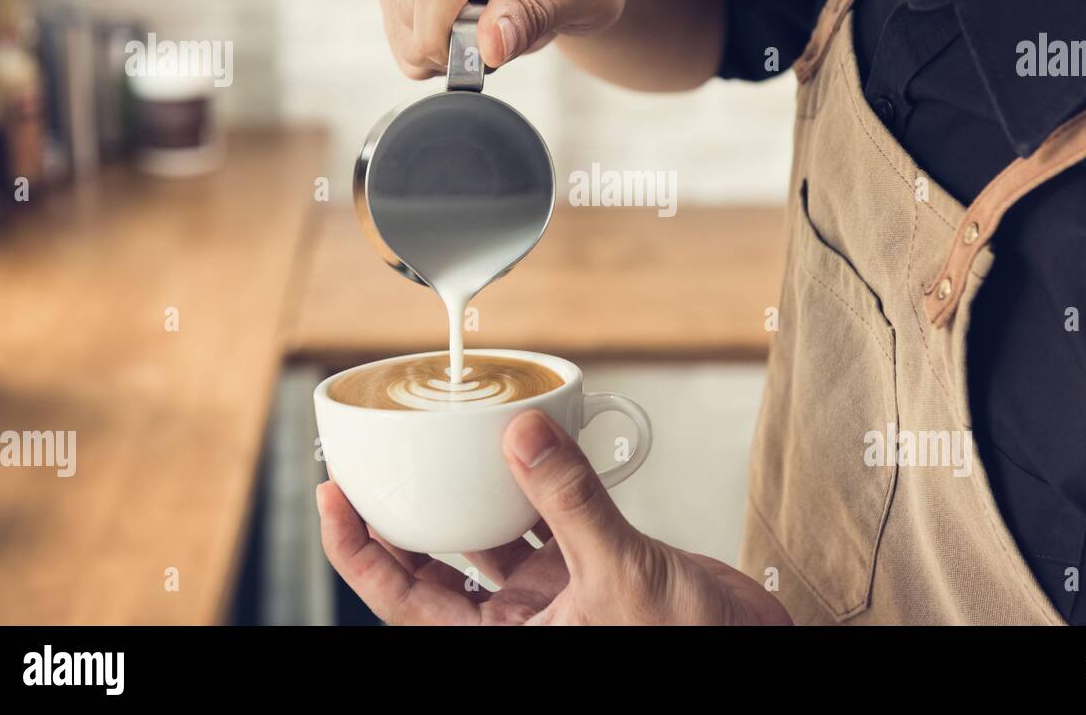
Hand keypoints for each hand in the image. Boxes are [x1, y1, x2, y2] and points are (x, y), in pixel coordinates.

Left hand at [317, 409, 791, 624]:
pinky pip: (541, 525)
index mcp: (503, 644)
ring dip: (464, 499)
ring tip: (438, 450)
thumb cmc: (690, 646)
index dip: (358, 552)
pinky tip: (523, 450)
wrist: (751, 646)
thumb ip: (569, 501)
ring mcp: (550, 600)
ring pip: (484, 545)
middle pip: (431, 572)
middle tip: (375, 466)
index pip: (402, 600)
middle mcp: (516, 625)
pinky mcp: (586, 574)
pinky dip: (531, 488)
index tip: (334, 498)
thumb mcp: (621, 572)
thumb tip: (520, 437)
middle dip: (401, 522)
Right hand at [373, 0, 626, 79]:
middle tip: (497, 52)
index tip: (472, 66)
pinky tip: (461, 33)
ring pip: (398, 3)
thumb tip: (487, 46)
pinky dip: (420, 40)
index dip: (444, 30)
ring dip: (435, 42)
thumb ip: (537, 10)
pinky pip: (390, 10)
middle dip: (445, 42)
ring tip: (487, 33)